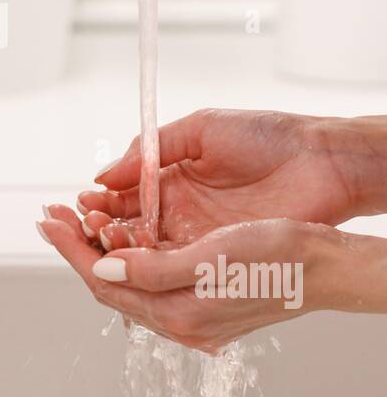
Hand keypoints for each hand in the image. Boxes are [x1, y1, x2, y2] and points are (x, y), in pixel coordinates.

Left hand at [37, 212, 386, 352]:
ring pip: (131, 283)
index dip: (72, 249)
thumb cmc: (278, 257)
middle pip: (111, 285)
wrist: (325, 266)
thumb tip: (103, 270)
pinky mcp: (206, 302)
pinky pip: (153, 281)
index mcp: (177, 314)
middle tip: (54, 214)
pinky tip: (125, 234)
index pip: (103, 283)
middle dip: (79, 247)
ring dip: (102, 250)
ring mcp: (194, 316)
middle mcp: (181, 322)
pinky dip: (131, 256)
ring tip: (81, 218)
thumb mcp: (211, 258)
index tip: (48, 221)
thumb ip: (152, 269)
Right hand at [76, 109, 385, 248]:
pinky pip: (175, 267)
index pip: (122, 199)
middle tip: (75, 226)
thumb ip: (150, 151)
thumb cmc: (269, 137)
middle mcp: (181, 214)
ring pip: (145, 253)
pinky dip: (148, 265)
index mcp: (173, 181)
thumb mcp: (201, 130)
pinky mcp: (218, 257)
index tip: (75, 206)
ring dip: (116, 248)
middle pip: (126, 231)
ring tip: (96, 237)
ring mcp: (199, 238)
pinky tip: (129, 255)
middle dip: (96, 230)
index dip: (96, 205)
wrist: (322, 161)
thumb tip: (104, 174)